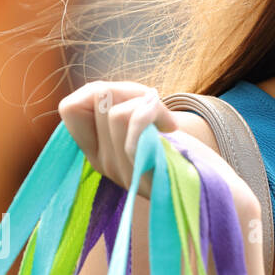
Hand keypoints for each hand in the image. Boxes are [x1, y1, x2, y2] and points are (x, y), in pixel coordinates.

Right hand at [58, 80, 179, 196]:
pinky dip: (154, 113)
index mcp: (95, 150)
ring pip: (118, 114)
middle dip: (130, 91)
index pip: (69, 108)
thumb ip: (121, 103)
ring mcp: (122, 172)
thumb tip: (104, 90)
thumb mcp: (142, 121)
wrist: (205, 185)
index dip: (95, 92)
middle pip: (100, 100)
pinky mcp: (146, 176)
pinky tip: (170, 125)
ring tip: (165, 119)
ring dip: (147, 103)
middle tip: (154, 107)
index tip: (125, 100)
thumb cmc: (176, 147)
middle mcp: (102, 162)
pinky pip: (135, 133)